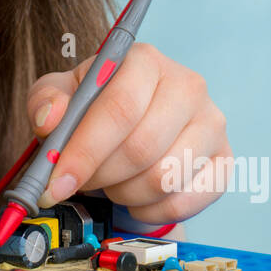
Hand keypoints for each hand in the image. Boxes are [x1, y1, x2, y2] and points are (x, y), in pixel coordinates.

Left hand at [26, 43, 229, 224]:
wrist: (129, 124)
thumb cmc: (94, 106)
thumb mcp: (60, 95)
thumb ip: (46, 102)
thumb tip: (50, 118)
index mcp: (146, 61)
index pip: (120, 108)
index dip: (86, 150)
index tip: (58, 181)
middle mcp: (188, 86)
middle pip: (142, 147)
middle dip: (101, 175)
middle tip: (81, 182)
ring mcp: (212, 123)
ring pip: (164, 178)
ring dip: (124, 193)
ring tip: (110, 181)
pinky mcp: (224, 160)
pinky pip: (185, 201)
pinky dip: (150, 209)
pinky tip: (135, 196)